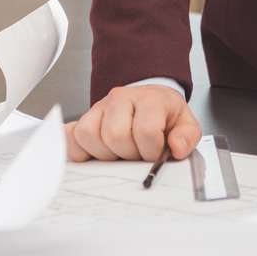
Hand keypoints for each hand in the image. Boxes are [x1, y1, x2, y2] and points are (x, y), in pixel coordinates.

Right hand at [65, 84, 202, 162]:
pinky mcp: (83, 119)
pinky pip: (69, 136)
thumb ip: (187, 137)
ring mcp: (99, 107)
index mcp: (149, 100)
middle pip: (115, 135)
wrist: (149, 100)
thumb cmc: (164, 116)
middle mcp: (121, 99)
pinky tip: (94, 156)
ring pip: (88, 135)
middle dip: (128, 154)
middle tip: (136, 155)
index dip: (150, 151)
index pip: (145, 130)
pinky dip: (78, 150)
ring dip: (104, 154)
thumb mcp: (185, 124)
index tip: (154, 154)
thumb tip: (176, 147)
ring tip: (118, 155)